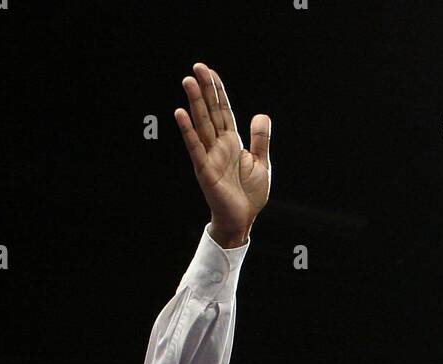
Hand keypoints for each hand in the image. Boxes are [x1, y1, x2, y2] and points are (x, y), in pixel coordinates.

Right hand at [174, 63, 270, 240]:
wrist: (243, 219)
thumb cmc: (250, 194)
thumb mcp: (262, 163)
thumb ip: (260, 139)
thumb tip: (261, 114)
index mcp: (232, 142)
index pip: (223, 111)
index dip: (218, 92)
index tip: (210, 72)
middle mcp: (219, 145)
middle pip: (210, 112)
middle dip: (204, 89)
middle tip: (197, 67)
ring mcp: (210, 156)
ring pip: (201, 124)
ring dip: (194, 103)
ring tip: (188, 81)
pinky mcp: (205, 169)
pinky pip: (195, 147)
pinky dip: (188, 131)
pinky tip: (180, 113)